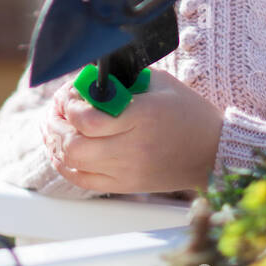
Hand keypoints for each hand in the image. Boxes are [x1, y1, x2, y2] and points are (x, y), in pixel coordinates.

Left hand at [41, 68, 222, 193]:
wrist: (212, 150)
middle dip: (56, 125)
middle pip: (75, 145)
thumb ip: (123, 79)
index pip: (89, 119)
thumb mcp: (159, 82)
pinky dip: (65, 165)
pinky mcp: (126, 185)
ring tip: (53, 128)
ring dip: (55, 143)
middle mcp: (132, 148)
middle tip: (55, 112)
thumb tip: (87, 79)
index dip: (69, 106)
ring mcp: (127, 171)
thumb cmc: (188, 111)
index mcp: (141, 117)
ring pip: (74, 164)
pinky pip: (83, 181)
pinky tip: (60, 151)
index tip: (69, 95)